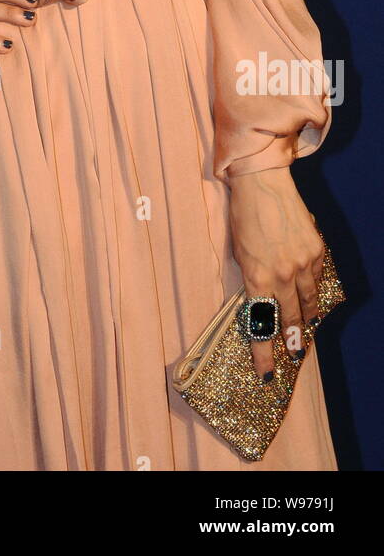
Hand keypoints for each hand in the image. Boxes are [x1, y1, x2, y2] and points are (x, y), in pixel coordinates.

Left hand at [227, 168, 324, 380]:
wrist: (262, 182)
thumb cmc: (243, 216)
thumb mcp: (239, 253)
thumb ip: (253, 280)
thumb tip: (262, 301)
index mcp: (257, 277)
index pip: (262, 326)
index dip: (264, 353)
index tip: (266, 372)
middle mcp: (283, 275)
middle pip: (289, 319)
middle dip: (290, 340)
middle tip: (292, 355)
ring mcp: (303, 263)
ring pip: (308, 302)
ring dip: (305, 318)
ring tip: (303, 331)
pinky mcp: (316, 250)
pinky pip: (317, 278)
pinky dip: (313, 289)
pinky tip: (310, 296)